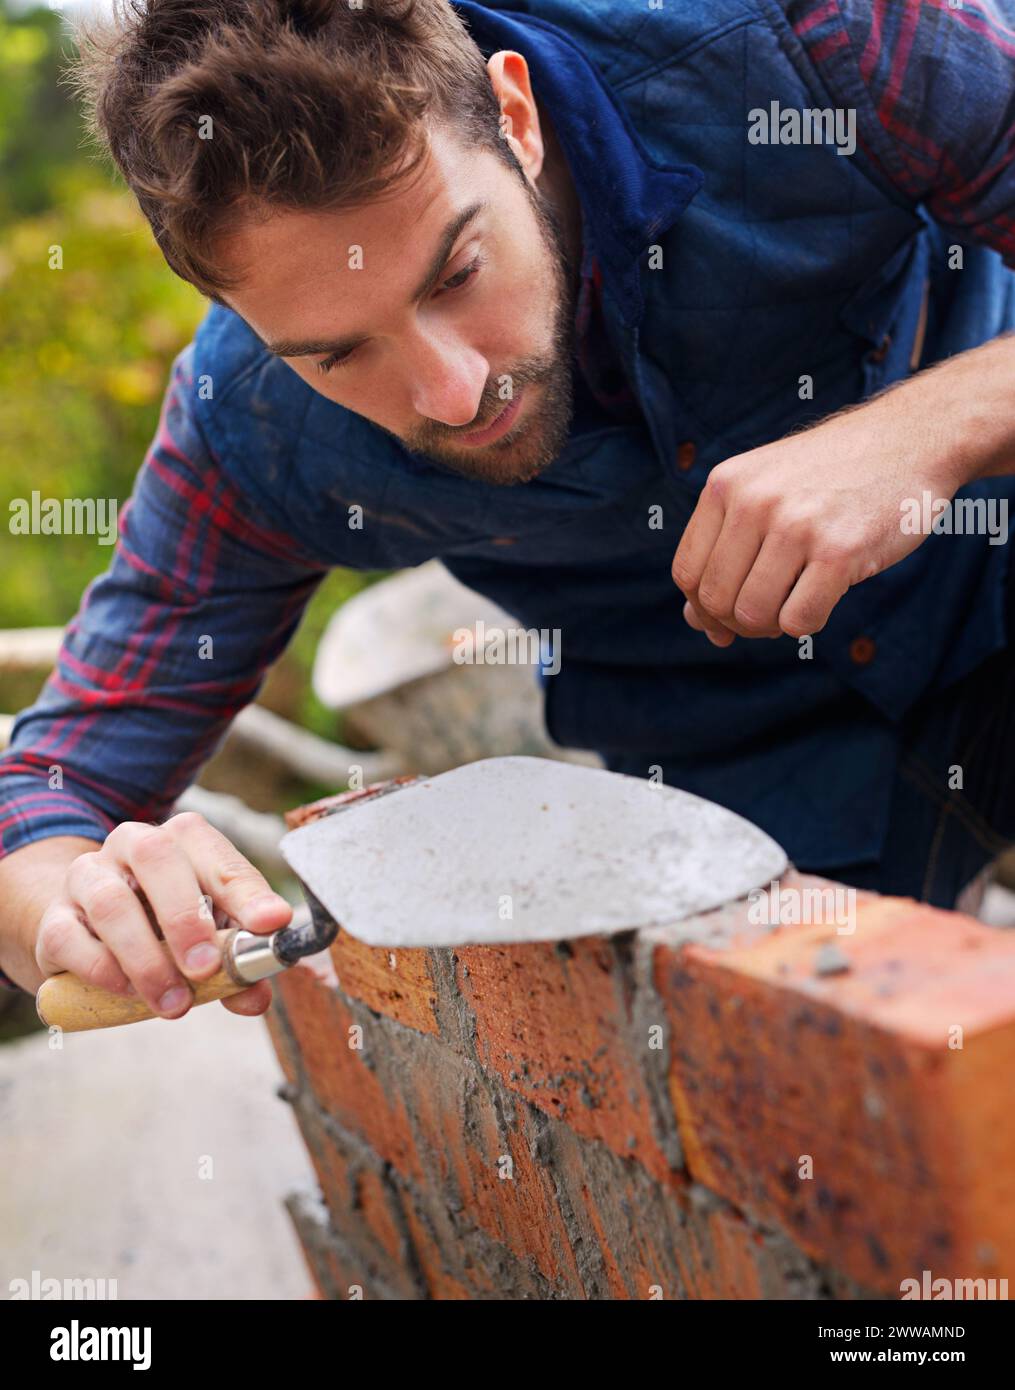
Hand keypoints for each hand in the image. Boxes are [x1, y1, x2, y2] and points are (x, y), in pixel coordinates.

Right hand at [33, 812, 291, 1018]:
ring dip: (146, 959)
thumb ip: (236, 963)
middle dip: (185, 917)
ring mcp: (88, 877)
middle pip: (155, 858)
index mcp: (182, 840)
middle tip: (207, 968)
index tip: (271, 923)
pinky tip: (126, 991)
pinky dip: (102, 969)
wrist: (92, 933)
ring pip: (110, 902)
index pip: (217, 856)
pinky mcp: (54, 917)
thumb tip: (255, 996)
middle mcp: (132, 844)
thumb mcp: (211, 938)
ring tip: (174, 1002)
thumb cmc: (166, 929)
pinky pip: (69, 937)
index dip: (247, 891)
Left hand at [671, 395, 959, 643]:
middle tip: (768, 616)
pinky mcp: (839, 551)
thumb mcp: (766, 489)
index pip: (687, 572)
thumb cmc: (833, 473)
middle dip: (737, 623)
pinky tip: (824, 597)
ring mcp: (796, 525)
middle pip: (716, 600)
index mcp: (725, 484)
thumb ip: (725, 547)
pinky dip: (808, 623)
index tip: (726, 618)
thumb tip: (693, 620)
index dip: (702, 608)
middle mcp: (754, 501)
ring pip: (754, 616)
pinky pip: (799, 621)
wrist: (909, 437)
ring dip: (773, 626)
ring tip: (796, 604)